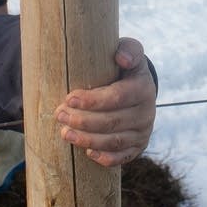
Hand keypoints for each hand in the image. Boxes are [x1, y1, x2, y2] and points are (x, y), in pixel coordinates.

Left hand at [53, 37, 156, 166]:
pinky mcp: (138, 147)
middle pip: (112, 122)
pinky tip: (88, 153)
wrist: (139, 89)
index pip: (117, 97)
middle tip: (60, 115)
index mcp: (143, 88)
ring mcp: (143, 132)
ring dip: (88, 139)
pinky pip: (122, 157)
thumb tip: (121, 58)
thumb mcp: (130, 53)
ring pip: (115, 141)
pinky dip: (106, 157)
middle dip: (83, 121)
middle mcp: (146, 113)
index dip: (92, 100)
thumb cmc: (125, 68)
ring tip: (65, 134)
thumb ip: (128, 49)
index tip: (69, 98)